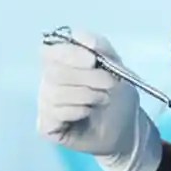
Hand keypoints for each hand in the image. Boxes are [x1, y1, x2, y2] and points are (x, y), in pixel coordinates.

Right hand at [37, 30, 160, 170]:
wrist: (125, 130)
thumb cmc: (117, 94)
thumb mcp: (116, 65)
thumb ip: (101, 47)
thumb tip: (86, 40)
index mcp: (61, 61)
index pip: (51, 51)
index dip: (70, 54)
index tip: (92, 60)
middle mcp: (48, 80)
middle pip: (54, 72)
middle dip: (87, 77)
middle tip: (110, 83)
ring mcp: (44, 103)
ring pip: (56, 93)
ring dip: (87, 95)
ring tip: (104, 99)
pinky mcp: (45, 125)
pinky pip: (55, 113)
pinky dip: (77, 111)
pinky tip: (87, 114)